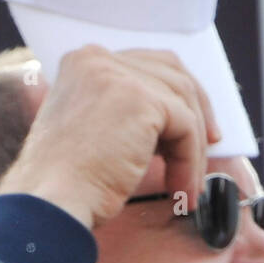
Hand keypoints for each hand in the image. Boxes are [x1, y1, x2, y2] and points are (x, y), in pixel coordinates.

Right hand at [0, 46, 221, 229]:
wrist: (51, 203)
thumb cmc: (67, 183)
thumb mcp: (96, 132)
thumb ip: (127, 113)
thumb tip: (179, 119)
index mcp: (83, 62)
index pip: (148, 64)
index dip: (179, 95)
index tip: (198, 128)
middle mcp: (97, 59)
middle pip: (172, 72)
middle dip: (199, 110)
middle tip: (212, 145)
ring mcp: (117, 74)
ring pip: (184, 102)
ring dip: (194, 148)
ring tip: (188, 184)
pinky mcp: (139, 99)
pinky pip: (186, 127)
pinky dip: (190, 161)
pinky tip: (181, 190)